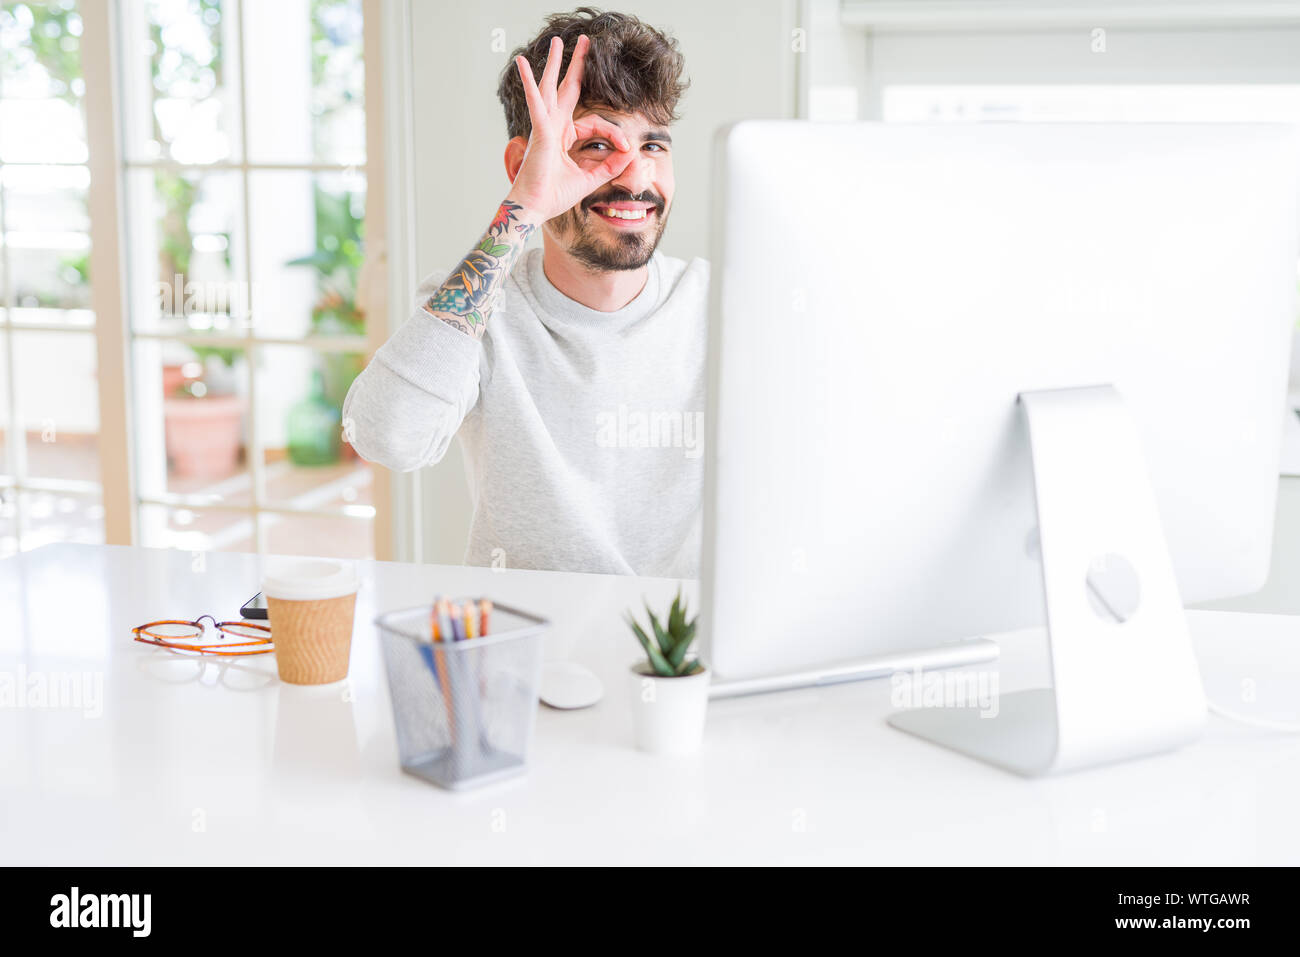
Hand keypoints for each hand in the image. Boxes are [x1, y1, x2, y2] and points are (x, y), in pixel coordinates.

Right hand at [505, 34, 634, 221]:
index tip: (627, 148)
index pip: (594, 122)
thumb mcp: (590, 179)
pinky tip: (523, 64)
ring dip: (554, 64)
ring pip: (550, 88)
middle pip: (567, 90)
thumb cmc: (554, 196)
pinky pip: (537, 103)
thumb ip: (609, 167)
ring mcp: (544, 127)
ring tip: (558, 42)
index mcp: (563, 137)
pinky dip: (529, 83)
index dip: (614, 132)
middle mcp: (553, 127)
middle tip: (585, 43)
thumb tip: (630, 154)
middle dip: (577, 66)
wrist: (535, 208)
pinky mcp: (539, 131)